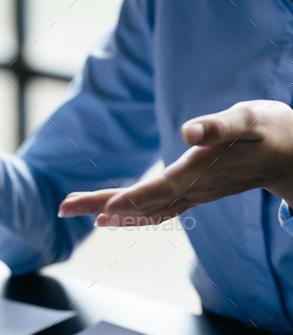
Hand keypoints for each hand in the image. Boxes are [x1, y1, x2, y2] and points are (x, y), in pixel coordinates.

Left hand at [57, 100, 292, 224]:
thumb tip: (188, 131)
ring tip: (72, 209)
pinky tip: (108, 216)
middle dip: (100, 206)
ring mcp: (192, 196)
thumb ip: (218, 126)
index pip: (162, 189)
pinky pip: (155, 209)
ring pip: (144, 208)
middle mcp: (194, 189)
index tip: (103, 210)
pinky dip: (129, 213)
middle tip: (62, 208)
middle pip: (141, 203)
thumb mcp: (249, 118)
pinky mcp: (192, 194)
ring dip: (107, 211)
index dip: (133, 200)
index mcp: (203, 170)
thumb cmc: (272, 130)